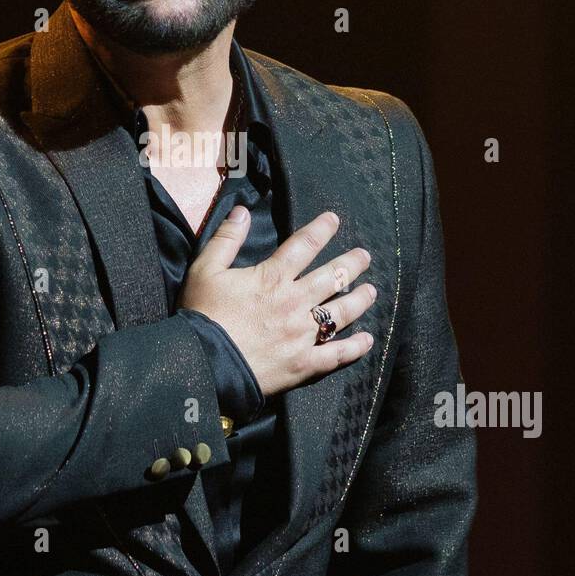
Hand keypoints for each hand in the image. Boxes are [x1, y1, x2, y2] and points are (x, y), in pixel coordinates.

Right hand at [177, 207, 375, 398]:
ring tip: (372, 291)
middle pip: (332, 277)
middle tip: (365, 256)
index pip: (304, 246)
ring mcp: (303, 334)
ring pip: (341, 313)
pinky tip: (368, 340)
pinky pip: (336, 355)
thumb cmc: (203, 315)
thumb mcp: (205, 269)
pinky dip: (355, 348)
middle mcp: (295, 302)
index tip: (334, 220)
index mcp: (272, 277)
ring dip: (359, 300)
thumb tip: (242, 211)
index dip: (321, 230)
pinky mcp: (304, 364)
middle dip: (352, 263)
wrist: (203, 363)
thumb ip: (226, 239)